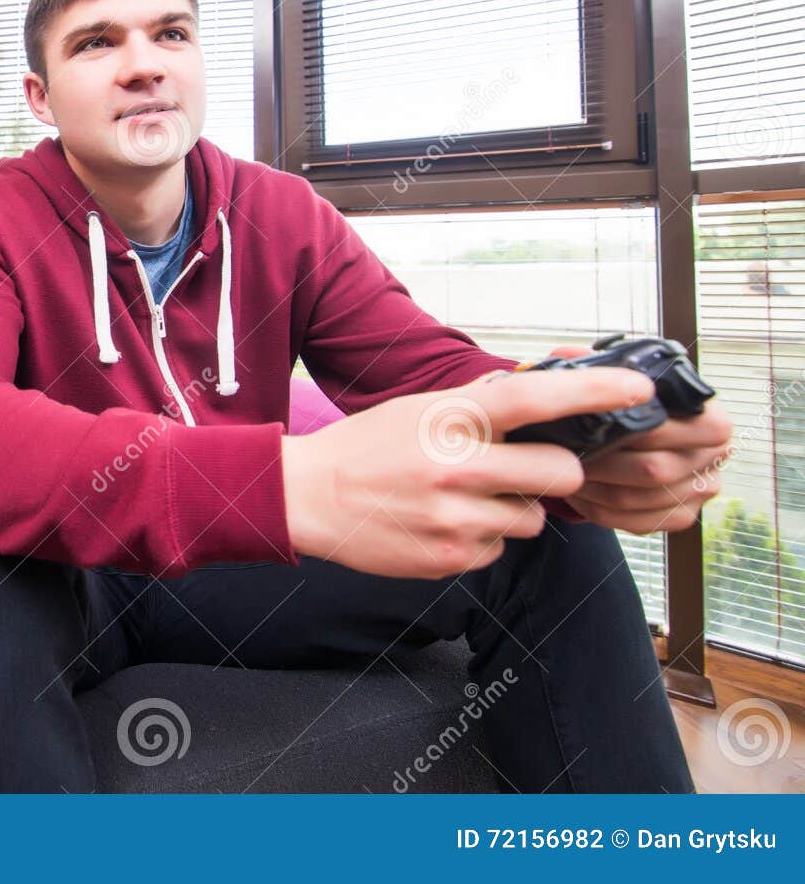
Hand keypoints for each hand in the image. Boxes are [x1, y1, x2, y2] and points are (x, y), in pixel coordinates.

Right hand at [282, 363, 658, 578]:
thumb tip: (537, 388)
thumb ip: (478, 405)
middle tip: (524, 468)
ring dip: (515, 509)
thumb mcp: (418, 410)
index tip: (637, 391)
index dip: (593, 393)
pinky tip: (444, 523)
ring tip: (465, 498)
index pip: (535, 399)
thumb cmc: (366, 448)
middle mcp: (457, 467)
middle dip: (556, 472)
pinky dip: (484, 537)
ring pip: (534, 519)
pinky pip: (500, 549)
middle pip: (561, 473)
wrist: (308, 498)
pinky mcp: (452, 558)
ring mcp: (456, 518)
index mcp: (450, 420)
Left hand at [534, 345, 733, 533]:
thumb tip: (568, 357)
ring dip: (594, 488)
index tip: (597, 423)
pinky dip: (599, 510)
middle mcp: (714, 456)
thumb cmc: (631, 405)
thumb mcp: (621, 377)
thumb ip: (596, 363)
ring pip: (639, 499)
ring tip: (563, 472)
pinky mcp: (680, 517)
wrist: (642, 439)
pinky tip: (578, 493)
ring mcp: (700, 491)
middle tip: (566, 453)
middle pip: (655, 469)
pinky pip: (635, 523)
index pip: (685, 428)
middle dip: (603, 462)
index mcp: (710, 418)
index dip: (640, 429)